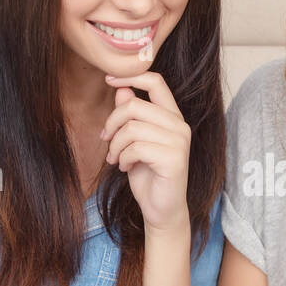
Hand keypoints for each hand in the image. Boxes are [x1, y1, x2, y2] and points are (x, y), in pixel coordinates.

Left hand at [100, 71, 190, 232]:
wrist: (161, 209)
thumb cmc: (147, 175)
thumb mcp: (133, 141)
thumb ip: (131, 115)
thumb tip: (121, 89)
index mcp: (172, 117)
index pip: (156, 82)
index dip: (131, 76)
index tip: (108, 79)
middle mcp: (179, 125)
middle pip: (135, 105)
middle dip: (112, 122)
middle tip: (105, 140)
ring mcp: (179, 141)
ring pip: (132, 128)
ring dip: (115, 145)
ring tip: (115, 158)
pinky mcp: (173, 158)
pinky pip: (136, 147)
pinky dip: (122, 158)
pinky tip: (125, 168)